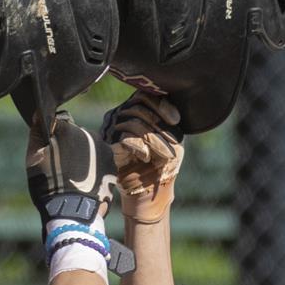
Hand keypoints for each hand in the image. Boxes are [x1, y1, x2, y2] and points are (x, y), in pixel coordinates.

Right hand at [27, 112, 118, 231]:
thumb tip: (38, 114)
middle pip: (76, 136)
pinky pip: (101, 162)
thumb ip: (36, 132)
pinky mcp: (113, 166)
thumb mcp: (33, 158)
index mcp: (68, 129)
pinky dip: (94, 170)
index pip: (58, 125)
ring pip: (90, 149)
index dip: (51, 139)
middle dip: (69, 148)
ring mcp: (104, 150)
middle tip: (61, 169)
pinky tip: (85, 183)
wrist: (73, 214)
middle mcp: (90, 135)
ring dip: (83, 158)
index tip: (49, 154)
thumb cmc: (48, 185)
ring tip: (74, 179)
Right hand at [102, 91, 182, 224]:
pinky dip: (140, 147)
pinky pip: (124, 139)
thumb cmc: (161, 161)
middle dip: (161, 126)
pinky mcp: (108, 147)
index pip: (143, 96)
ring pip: (134, 125)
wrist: (146, 188)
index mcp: (134, 110)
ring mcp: (111, 131)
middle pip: (139, 109)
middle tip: (175, 143)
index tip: (176, 121)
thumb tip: (174, 115)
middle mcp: (119, 116)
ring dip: (156, 140)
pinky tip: (147, 157)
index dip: (160, 105)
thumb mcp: (172, 140)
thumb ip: (172, 124)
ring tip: (167, 155)